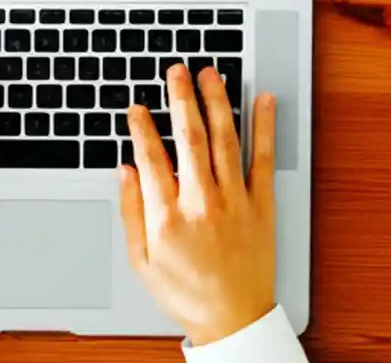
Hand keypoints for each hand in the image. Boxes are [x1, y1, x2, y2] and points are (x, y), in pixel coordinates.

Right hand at [119, 63, 276, 344]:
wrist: (234, 319)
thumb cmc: (187, 293)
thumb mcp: (142, 261)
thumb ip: (132, 212)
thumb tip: (126, 170)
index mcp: (168, 217)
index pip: (150, 157)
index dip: (141, 127)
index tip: (136, 108)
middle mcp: (202, 202)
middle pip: (189, 137)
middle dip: (180, 99)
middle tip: (176, 71)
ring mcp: (235, 200)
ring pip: (225, 138)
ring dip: (217, 101)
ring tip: (211, 74)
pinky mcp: (262, 204)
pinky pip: (264, 158)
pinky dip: (264, 127)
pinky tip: (264, 101)